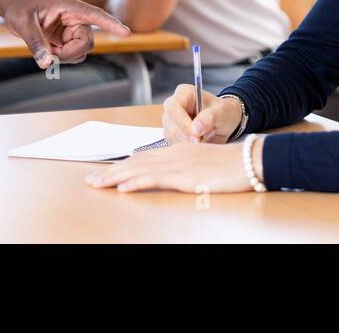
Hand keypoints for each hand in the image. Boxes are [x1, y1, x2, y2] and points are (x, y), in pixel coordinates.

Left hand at [1, 0, 130, 67]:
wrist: (17, 7)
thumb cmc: (21, 9)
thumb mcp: (23, 23)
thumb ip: (35, 42)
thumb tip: (46, 64)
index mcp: (71, 7)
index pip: (95, 15)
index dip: (111, 24)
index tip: (126, 33)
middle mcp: (77, 19)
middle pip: (87, 42)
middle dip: (70, 53)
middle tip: (50, 56)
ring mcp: (74, 30)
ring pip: (81, 51)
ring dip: (65, 57)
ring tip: (45, 49)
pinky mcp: (69, 40)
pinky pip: (73, 56)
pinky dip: (60, 59)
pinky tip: (48, 50)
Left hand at [85, 140, 258, 192]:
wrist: (248, 161)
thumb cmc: (230, 166)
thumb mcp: (203, 165)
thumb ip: (185, 169)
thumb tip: (170, 177)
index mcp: (178, 150)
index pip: (143, 159)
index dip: (122, 166)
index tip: (105, 174)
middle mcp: (174, 154)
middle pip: (136, 163)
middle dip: (111, 172)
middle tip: (90, 181)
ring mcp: (178, 164)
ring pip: (139, 170)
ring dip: (115, 178)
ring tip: (97, 184)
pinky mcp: (184, 176)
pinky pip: (154, 179)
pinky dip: (135, 183)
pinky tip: (122, 188)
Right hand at [163, 85, 241, 143]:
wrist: (224, 121)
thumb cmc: (223, 112)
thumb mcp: (223, 112)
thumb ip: (210, 117)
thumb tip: (195, 129)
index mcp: (183, 93)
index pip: (174, 108)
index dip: (183, 124)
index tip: (197, 136)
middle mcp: (172, 106)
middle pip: (172, 126)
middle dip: (189, 136)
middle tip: (207, 135)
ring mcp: (169, 121)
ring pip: (173, 137)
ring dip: (190, 141)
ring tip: (206, 134)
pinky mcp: (171, 134)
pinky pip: (175, 144)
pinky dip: (189, 146)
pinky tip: (200, 140)